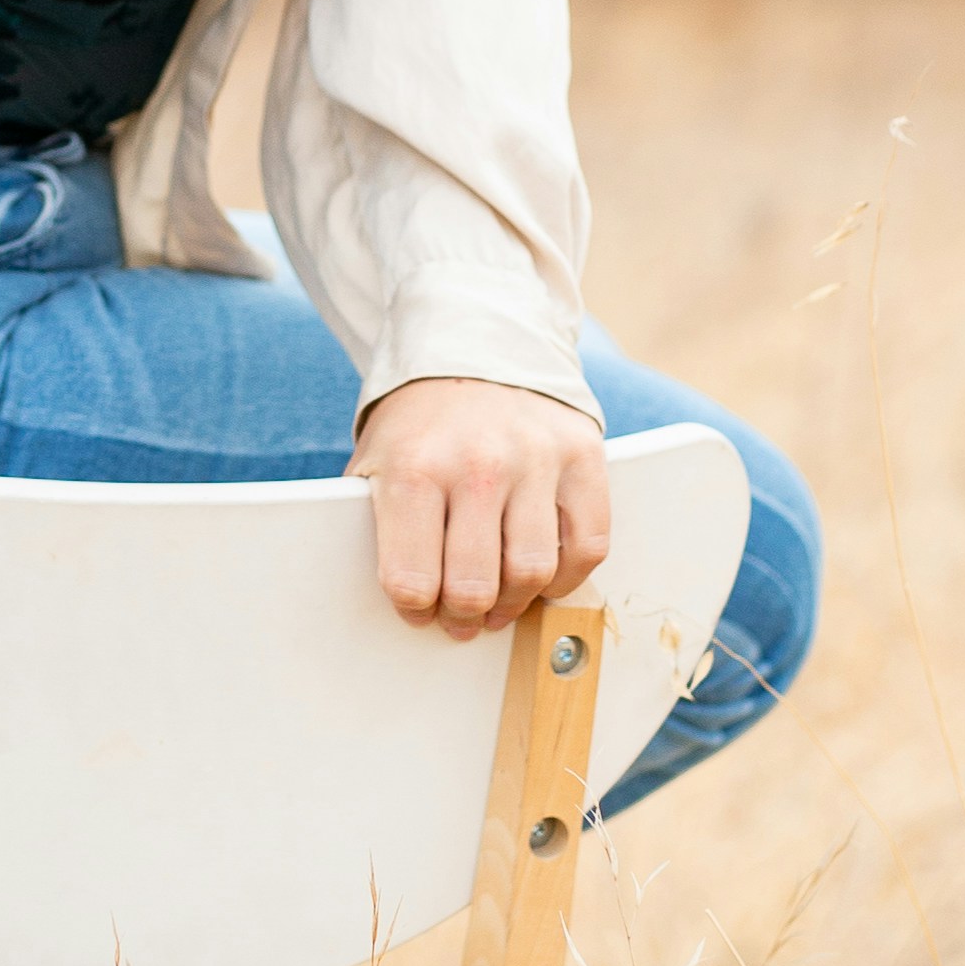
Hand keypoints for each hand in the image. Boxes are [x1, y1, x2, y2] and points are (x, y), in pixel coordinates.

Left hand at [351, 376, 611, 640]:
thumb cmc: (421, 425)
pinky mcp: (582, 455)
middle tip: (462, 617)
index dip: (414, 608)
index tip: (419, 607)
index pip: (411, 579)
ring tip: (500, 601)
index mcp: (414, 468)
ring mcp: (536, 458)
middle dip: (464, 615)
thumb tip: (396, 595)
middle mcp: (477, 463)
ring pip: (532, 572)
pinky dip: (566, 577)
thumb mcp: (376, 463)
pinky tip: (543, 576)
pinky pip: (588, 545)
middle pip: (474, 585)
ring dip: (514, 603)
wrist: (475, 348)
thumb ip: (377, 523)